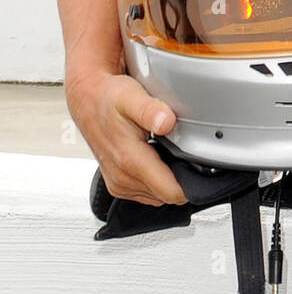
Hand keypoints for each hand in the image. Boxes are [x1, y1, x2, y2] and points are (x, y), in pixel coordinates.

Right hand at [66, 70, 187, 206]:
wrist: (88, 101)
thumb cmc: (108, 98)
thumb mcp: (130, 96)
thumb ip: (150, 110)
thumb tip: (167, 121)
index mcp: (129, 160)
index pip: (171, 192)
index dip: (192, 184)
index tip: (201, 167)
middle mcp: (122, 177)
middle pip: (168, 196)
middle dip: (182, 180)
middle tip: (184, 154)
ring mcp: (119, 184)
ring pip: (159, 196)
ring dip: (168, 180)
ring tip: (167, 154)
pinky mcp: (118, 185)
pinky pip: (148, 193)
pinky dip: (156, 180)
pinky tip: (156, 158)